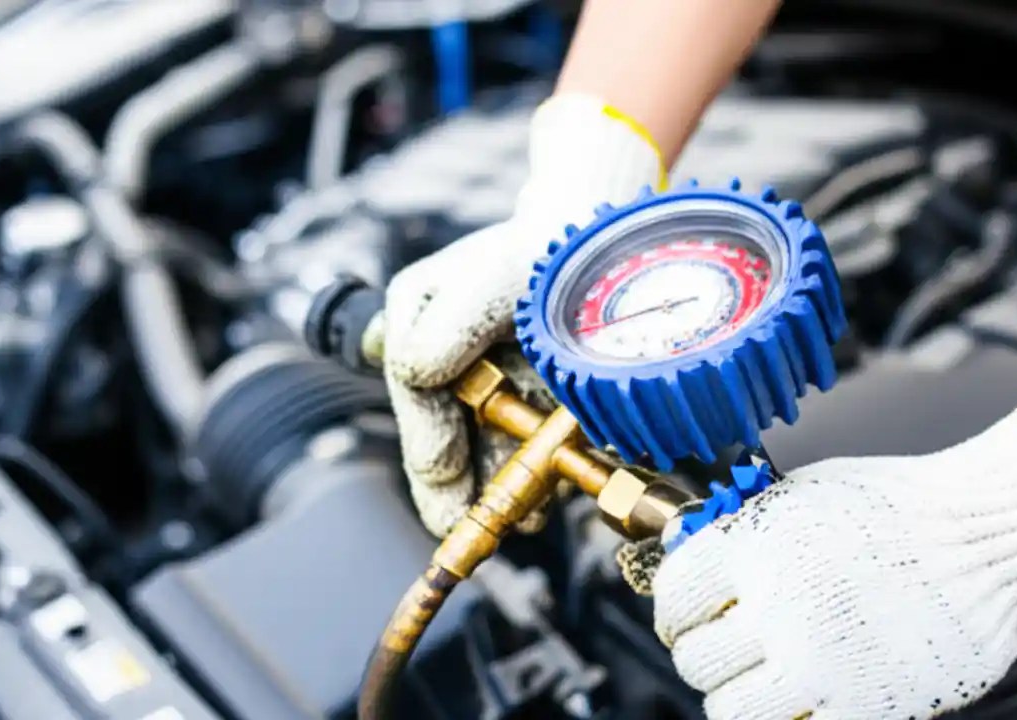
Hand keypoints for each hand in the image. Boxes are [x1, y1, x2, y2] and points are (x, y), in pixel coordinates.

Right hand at [381, 94, 662, 535]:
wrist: (600, 228)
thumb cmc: (547, 242)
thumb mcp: (493, 277)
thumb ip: (447, 326)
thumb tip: (415, 376)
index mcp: (419, 310)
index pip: (415, 387)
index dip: (429, 447)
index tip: (445, 493)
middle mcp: (441, 341)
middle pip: (442, 425)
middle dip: (459, 482)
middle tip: (468, 529)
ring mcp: (480, 363)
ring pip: (479, 437)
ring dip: (496, 482)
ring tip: (520, 522)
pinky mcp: (522, 380)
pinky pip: (516, 431)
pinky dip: (529, 464)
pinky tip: (544, 494)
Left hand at [653, 401, 1016, 719]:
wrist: (986, 535)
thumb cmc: (903, 504)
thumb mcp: (805, 493)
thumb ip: (746, 530)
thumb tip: (697, 551)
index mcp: (754, 546)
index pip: (674, 597)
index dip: (675, 612)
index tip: (687, 619)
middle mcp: (777, 606)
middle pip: (695, 659)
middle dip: (706, 654)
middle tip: (729, 649)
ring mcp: (818, 662)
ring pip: (729, 710)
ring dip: (737, 697)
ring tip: (759, 682)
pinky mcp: (864, 706)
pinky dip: (789, 718)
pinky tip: (803, 700)